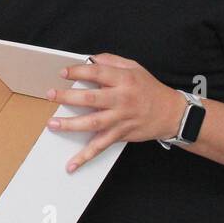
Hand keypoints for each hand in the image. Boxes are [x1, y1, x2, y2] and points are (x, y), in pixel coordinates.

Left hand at [44, 53, 186, 172]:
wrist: (171, 113)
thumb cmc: (151, 89)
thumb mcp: (135, 68)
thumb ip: (112, 61)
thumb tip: (91, 59)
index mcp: (124, 79)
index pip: (97, 72)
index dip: (78, 71)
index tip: (63, 73)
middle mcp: (122, 99)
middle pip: (91, 98)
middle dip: (68, 97)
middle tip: (51, 95)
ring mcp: (121, 119)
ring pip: (92, 123)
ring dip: (70, 125)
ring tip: (53, 124)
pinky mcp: (121, 134)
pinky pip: (101, 146)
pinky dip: (85, 156)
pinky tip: (72, 163)